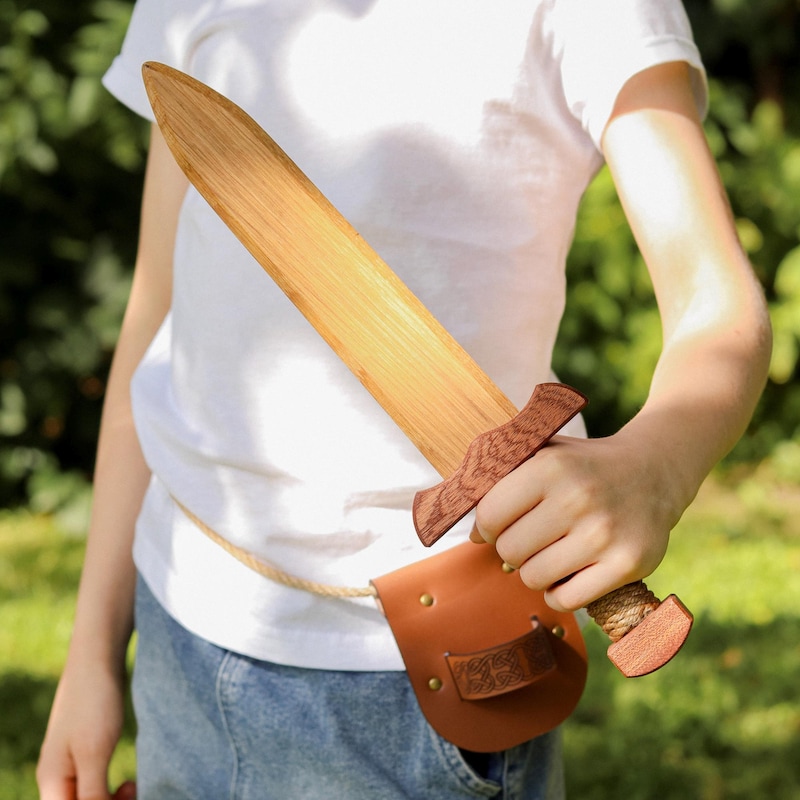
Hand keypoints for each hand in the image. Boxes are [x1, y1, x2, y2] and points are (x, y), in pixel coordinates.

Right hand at [37, 660, 126, 799]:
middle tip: (133, 791)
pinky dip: (111, 788)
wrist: (98, 657)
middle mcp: (56, 775)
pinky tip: (128, 782)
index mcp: (51, 781)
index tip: (125, 797)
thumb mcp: (94, 753)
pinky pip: (95, 782)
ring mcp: (71, 761)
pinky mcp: (87, 748)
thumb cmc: (94, 703)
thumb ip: (92, 794)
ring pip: (88, 798)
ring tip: (133, 786)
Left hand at [472, 434, 679, 612]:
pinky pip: (566, 600)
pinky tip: (568, 571)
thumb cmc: (582, 466)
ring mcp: (606, 534)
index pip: (489, 516)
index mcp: (551, 465)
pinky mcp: (628, 564)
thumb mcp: (542, 453)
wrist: (653, 471)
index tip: (498, 524)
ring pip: (534, 579)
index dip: (486, 526)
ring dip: (535, 571)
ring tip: (551, 551)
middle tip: (530, 537)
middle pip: (509, 551)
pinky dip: (559, 592)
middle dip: (512, 549)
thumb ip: (500, 482)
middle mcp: (578, 498)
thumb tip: (471, 536)